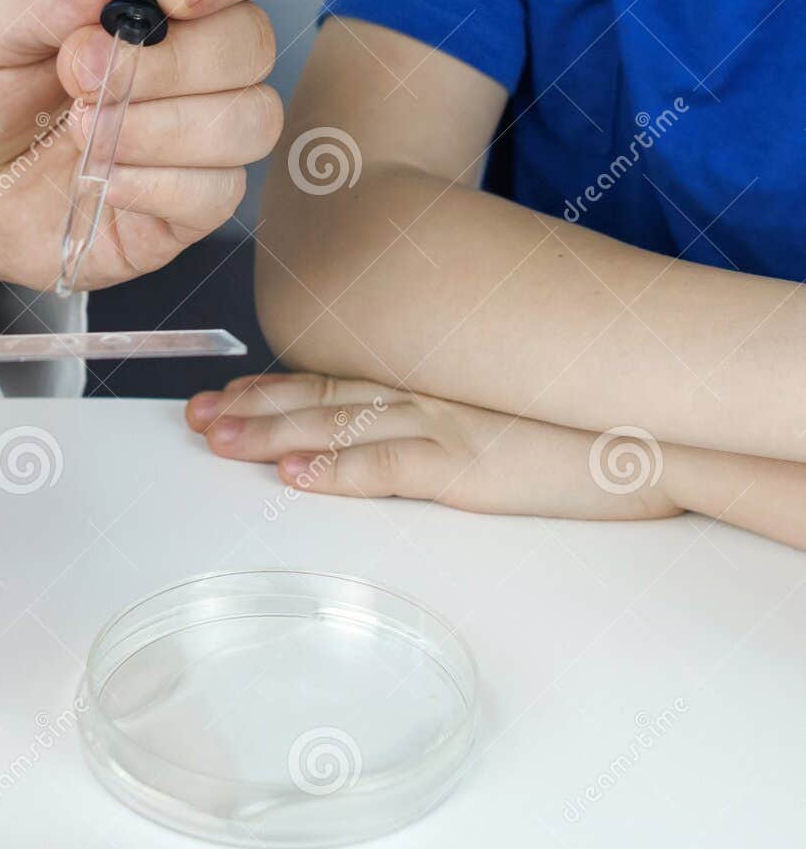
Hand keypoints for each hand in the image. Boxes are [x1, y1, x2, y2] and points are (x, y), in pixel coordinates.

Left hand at [0, 0, 284, 290]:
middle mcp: (192, 56)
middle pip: (254, 41)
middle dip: (169, 60)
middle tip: (76, 71)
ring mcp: (197, 134)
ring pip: (251, 119)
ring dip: (163, 125)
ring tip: (82, 126)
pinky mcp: (186, 205)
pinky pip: (220, 193)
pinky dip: (159, 183)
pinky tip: (102, 177)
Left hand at [187, 373, 684, 522]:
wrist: (655, 425)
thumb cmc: (587, 414)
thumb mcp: (510, 394)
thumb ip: (456, 399)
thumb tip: (413, 413)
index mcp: (434, 375)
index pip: (336, 377)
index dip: (273, 386)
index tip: (223, 393)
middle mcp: (427, 390)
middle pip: (319, 395)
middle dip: (250, 407)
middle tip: (192, 417)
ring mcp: (445, 423)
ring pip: (338, 423)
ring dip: (271, 433)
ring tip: (214, 440)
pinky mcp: (470, 465)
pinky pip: (391, 466)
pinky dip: (340, 469)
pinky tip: (295, 473)